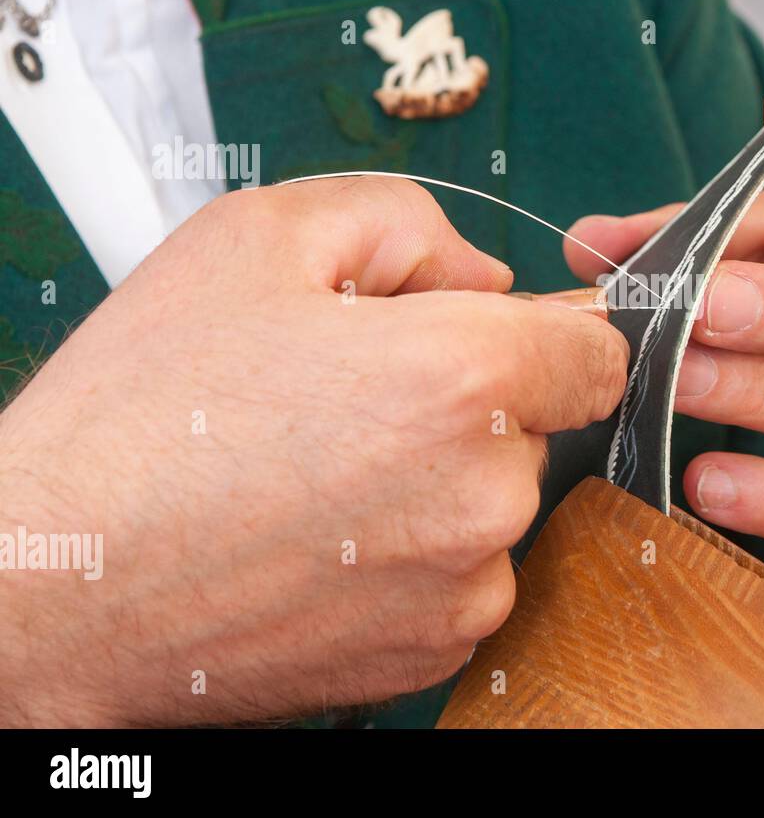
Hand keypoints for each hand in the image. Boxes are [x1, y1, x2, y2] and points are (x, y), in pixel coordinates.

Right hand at [0, 175, 627, 725]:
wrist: (56, 584)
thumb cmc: (140, 418)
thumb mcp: (259, 239)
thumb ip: (407, 224)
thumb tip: (484, 274)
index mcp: (464, 375)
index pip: (597, 351)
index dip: (541, 333)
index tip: (490, 337)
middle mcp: (485, 491)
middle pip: (537, 423)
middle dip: (469, 399)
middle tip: (349, 399)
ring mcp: (462, 583)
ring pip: (496, 502)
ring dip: (438, 479)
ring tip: (317, 474)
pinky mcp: (429, 651)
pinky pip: (460, 575)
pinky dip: (412, 553)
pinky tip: (320, 537)